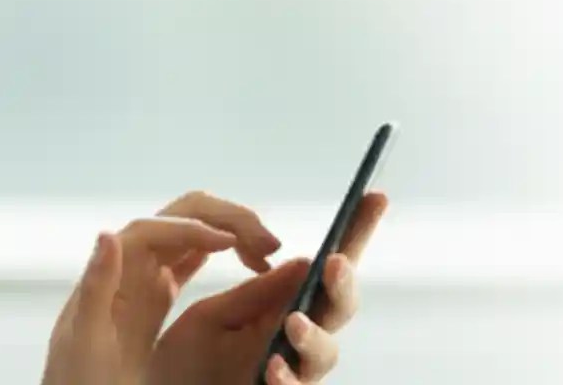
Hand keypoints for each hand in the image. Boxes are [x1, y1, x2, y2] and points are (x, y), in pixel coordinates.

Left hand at [41, 191, 284, 384]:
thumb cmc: (76, 375)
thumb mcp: (84, 337)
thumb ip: (96, 286)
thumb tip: (108, 234)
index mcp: (115, 267)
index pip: (158, 228)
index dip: (195, 228)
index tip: (231, 243)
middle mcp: (133, 260)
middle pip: (185, 214)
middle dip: (228, 218)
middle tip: (268, 244)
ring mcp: (148, 272)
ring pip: (197, 230)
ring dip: (234, 230)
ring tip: (267, 253)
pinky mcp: (160, 290)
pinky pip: (195, 256)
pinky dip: (227, 251)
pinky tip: (250, 262)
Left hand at [148, 191, 388, 384]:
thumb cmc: (187, 364)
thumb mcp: (214, 318)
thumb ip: (257, 295)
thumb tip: (306, 260)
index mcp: (285, 307)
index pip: (326, 268)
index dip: (355, 235)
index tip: (375, 196)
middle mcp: (297, 338)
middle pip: (339, 308)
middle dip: (343, 285)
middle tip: (333, 263)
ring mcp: (292, 371)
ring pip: (326, 354)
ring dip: (314, 336)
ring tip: (293, 322)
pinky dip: (288, 381)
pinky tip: (273, 367)